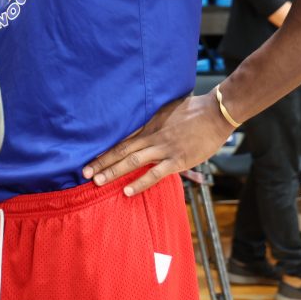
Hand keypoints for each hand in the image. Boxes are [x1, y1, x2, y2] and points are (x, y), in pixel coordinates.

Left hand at [81, 93, 231, 197]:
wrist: (215, 113)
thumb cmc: (195, 109)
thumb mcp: (168, 108)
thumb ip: (155, 118)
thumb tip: (145, 122)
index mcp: (149, 124)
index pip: (122, 138)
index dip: (106, 149)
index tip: (90, 157)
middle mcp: (152, 137)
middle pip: (122, 150)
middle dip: (102, 162)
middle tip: (84, 172)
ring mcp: (164, 149)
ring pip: (133, 162)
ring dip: (113, 172)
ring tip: (98, 182)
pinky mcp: (177, 160)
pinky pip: (154, 173)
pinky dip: (139, 183)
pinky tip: (127, 191)